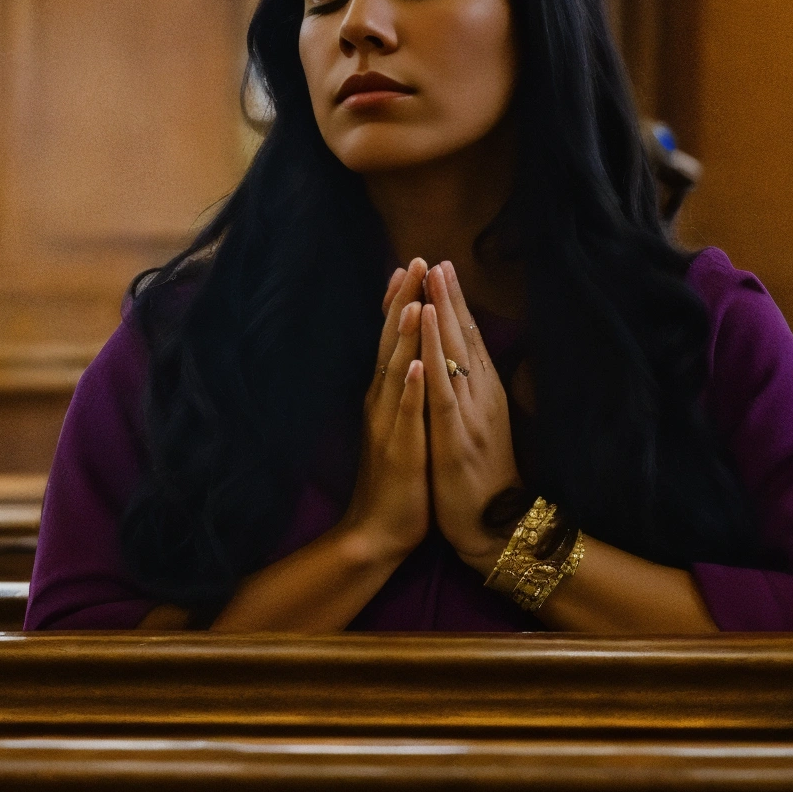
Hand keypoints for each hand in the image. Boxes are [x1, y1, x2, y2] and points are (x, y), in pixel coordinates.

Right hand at [341, 261, 431, 563]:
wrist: (378, 530)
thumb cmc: (396, 478)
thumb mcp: (398, 425)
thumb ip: (399, 391)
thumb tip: (406, 357)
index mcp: (385, 395)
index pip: (392, 339)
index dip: (400, 302)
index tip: (410, 265)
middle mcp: (382, 402)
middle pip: (391, 342)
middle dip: (403, 301)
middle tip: (413, 261)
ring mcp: (388, 424)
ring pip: (395, 370)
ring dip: (404, 335)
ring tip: (414, 298)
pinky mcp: (399, 450)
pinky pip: (404, 414)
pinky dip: (407, 387)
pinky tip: (414, 364)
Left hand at [419, 262, 523, 568]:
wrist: (493, 529)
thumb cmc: (481, 484)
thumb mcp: (479, 432)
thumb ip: (474, 399)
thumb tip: (465, 371)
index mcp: (484, 396)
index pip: (469, 341)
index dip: (455, 306)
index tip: (441, 270)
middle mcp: (481, 397)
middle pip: (463, 338)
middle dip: (449, 297)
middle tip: (434, 259)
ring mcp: (471, 413)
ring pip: (454, 352)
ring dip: (443, 311)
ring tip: (431, 275)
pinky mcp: (456, 434)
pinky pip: (442, 385)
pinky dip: (432, 350)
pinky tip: (424, 325)